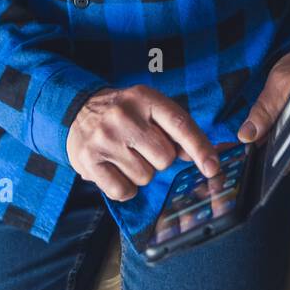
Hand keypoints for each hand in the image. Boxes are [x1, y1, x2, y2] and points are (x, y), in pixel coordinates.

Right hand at [66, 84, 220, 201]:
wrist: (76, 109)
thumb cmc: (123, 112)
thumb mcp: (148, 107)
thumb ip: (174, 129)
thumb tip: (203, 158)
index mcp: (144, 98)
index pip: (180, 125)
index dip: (200, 148)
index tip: (213, 168)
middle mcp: (124, 116)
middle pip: (165, 158)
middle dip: (159, 160)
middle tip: (142, 147)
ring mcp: (105, 139)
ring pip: (145, 177)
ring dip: (140, 173)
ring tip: (125, 155)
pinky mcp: (89, 161)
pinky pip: (123, 191)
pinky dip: (124, 188)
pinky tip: (115, 170)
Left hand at [236, 49, 289, 169]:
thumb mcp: (281, 84)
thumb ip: (264, 111)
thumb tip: (246, 136)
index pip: (279, 163)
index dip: (257, 160)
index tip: (241, 152)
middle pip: (278, 157)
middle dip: (259, 149)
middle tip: (243, 136)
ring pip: (281, 148)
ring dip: (265, 140)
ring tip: (253, 127)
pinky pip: (285, 139)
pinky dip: (274, 133)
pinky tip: (266, 123)